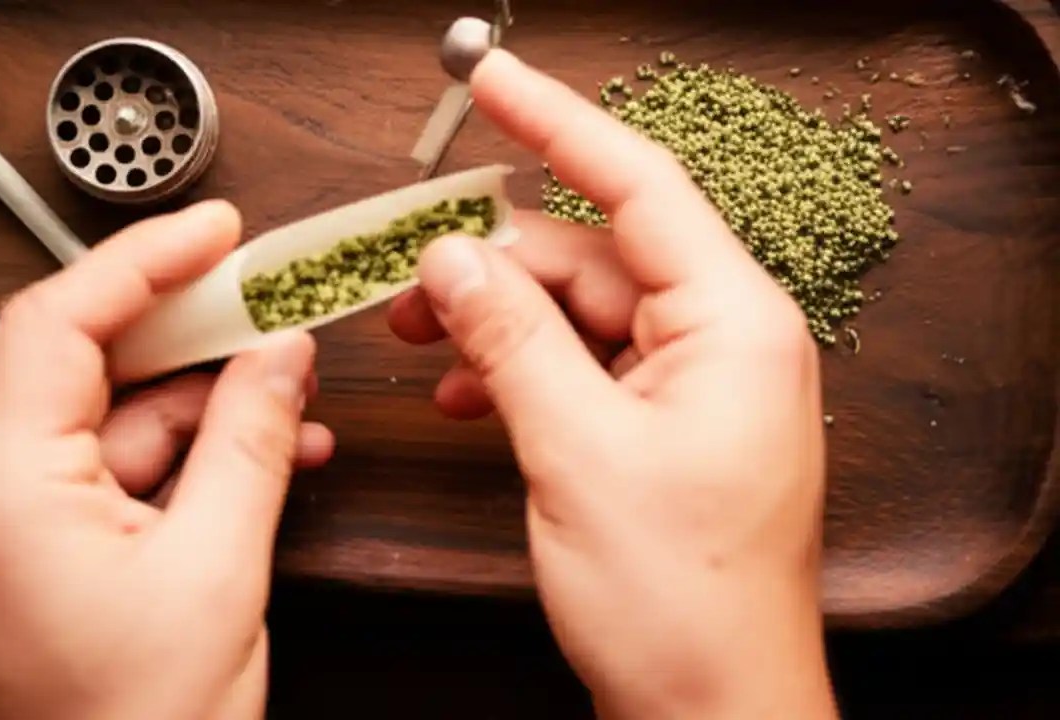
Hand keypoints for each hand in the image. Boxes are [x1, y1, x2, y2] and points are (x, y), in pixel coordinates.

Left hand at [0, 201, 333, 719]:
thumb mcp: (220, 568)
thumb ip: (253, 441)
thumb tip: (281, 357)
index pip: (61, 322)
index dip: (145, 260)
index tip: (212, 230)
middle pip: (78, 359)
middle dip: (181, 326)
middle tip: (255, 293)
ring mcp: (3, 527)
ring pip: (104, 415)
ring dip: (198, 399)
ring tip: (287, 387)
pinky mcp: (34, 551)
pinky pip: (109, 469)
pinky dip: (182, 453)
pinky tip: (260, 449)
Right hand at [389, 51, 835, 718]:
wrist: (711, 710)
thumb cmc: (681, 602)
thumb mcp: (576, 452)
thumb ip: (512, 339)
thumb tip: (454, 258)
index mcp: (732, 323)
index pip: (637, 184)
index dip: (555, 122)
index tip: (491, 78)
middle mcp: (721, 342)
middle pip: (590, 254)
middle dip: (493, 260)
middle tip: (407, 273)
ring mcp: (691, 387)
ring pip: (576, 313)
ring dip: (496, 322)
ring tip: (422, 341)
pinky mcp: (660, 429)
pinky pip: (581, 367)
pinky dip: (519, 371)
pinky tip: (466, 395)